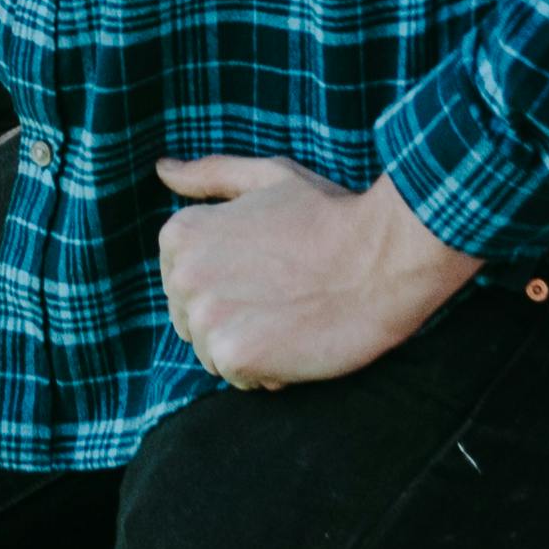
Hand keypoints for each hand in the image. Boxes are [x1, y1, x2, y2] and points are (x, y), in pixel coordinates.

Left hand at [154, 155, 475, 391]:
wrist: (384, 256)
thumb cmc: (331, 215)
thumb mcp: (267, 179)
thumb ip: (210, 176)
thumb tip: (164, 170)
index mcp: (182, 234)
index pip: (183, 284)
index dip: (229, 284)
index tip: (269, 270)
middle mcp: (182, 275)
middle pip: (193, 322)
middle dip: (234, 317)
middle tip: (286, 294)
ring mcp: (206, 317)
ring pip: (212, 354)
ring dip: (250, 346)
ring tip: (293, 317)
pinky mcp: (234, 355)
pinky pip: (238, 379)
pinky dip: (268, 372)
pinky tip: (299, 341)